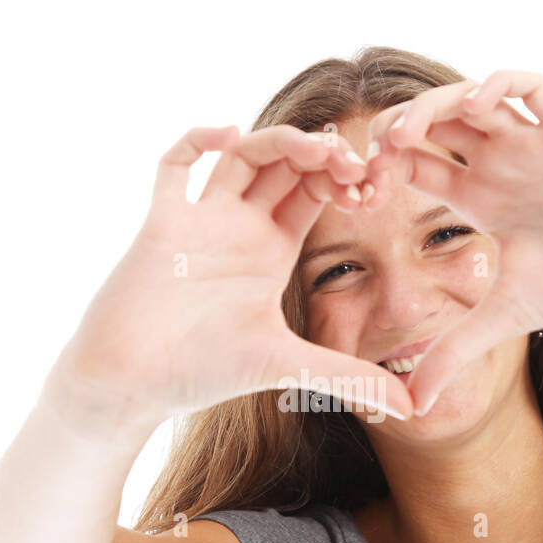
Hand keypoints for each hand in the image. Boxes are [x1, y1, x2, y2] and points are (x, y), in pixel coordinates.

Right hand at [51, 123, 413, 424]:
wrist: (131, 386)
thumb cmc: (201, 374)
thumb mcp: (286, 368)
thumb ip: (348, 378)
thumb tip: (411, 408)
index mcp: (271, 252)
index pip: (314, 193)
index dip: (344, 180)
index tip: (371, 186)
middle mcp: (238, 228)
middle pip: (283, 165)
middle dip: (318, 152)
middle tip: (350, 157)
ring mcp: (199, 220)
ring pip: (239, 155)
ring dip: (274, 140)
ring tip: (310, 144)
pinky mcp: (160, 222)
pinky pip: (173, 165)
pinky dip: (195, 141)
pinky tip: (226, 134)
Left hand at [364, 70, 542, 412]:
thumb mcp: (501, 321)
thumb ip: (452, 354)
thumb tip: (410, 406)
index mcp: (479, 197)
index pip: (416, 164)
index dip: (382, 171)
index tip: (359, 195)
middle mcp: (500, 164)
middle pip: (434, 124)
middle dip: (395, 132)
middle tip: (369, 159)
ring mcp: (532, 144)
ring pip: (471, 96)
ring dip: (432, 105)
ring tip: (404, 134)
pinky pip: (531, 85)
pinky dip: (499, 82)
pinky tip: (474, 107)